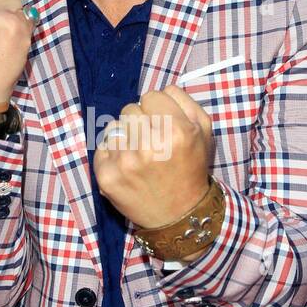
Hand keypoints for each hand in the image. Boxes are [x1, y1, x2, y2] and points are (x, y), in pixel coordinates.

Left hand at [92, 85, 212, 228]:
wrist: (180, 215)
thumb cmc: (191, 169)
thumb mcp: (203, 132)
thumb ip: (184, 101)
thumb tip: (160, 90)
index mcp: (177, 131)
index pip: (151, 96)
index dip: (157, 109)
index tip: (162, 125)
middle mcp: (150, 146)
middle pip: (130, 108)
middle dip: (140, 121)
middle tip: (151, 142)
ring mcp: (125, 162)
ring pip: (114, 126)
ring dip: (126, 137)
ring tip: (140, 156)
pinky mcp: (106, 176)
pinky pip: (103, 146)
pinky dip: (113, 154)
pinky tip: (128, 167)